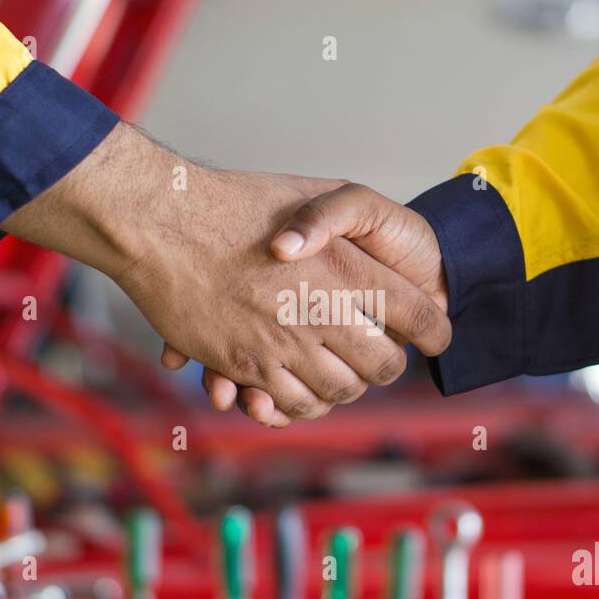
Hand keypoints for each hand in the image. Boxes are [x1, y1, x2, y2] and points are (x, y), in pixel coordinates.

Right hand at [1, 123, 450, 419]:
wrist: (163, 222)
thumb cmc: (235, 201)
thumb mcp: (311, 194)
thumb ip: (350, 225)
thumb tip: (381, 255)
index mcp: (349, 268)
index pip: (421, 317)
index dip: (435, 330)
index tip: (435, 335)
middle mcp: (324, 311)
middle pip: (384, 366)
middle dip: (388, 365)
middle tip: (381, 355)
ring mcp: (284, 344)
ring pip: (339, 393)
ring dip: (344, 387)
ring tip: (339, 372)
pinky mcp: (246, 365)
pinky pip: (288, 404)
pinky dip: (298, 402)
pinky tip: (297, 386)